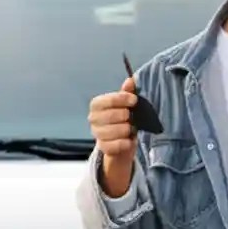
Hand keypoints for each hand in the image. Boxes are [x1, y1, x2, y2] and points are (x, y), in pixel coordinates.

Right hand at [89, 77, 138, 195]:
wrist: (121, 141)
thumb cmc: (122, 118)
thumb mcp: (126, 104)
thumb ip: (127, 92)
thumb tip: (130, 80)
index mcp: (96, 105)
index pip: (107, 100)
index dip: (122, 99)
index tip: (134, 101)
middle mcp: (93, 118)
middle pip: (111, 116)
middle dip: (126, 117)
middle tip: (132, 118)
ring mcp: (96, 134)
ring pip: (113, 131)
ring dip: (126, 130)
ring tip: (131, 129)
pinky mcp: (102, 147)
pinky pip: (114, 145)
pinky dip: (124, 143)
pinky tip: (129, 141)